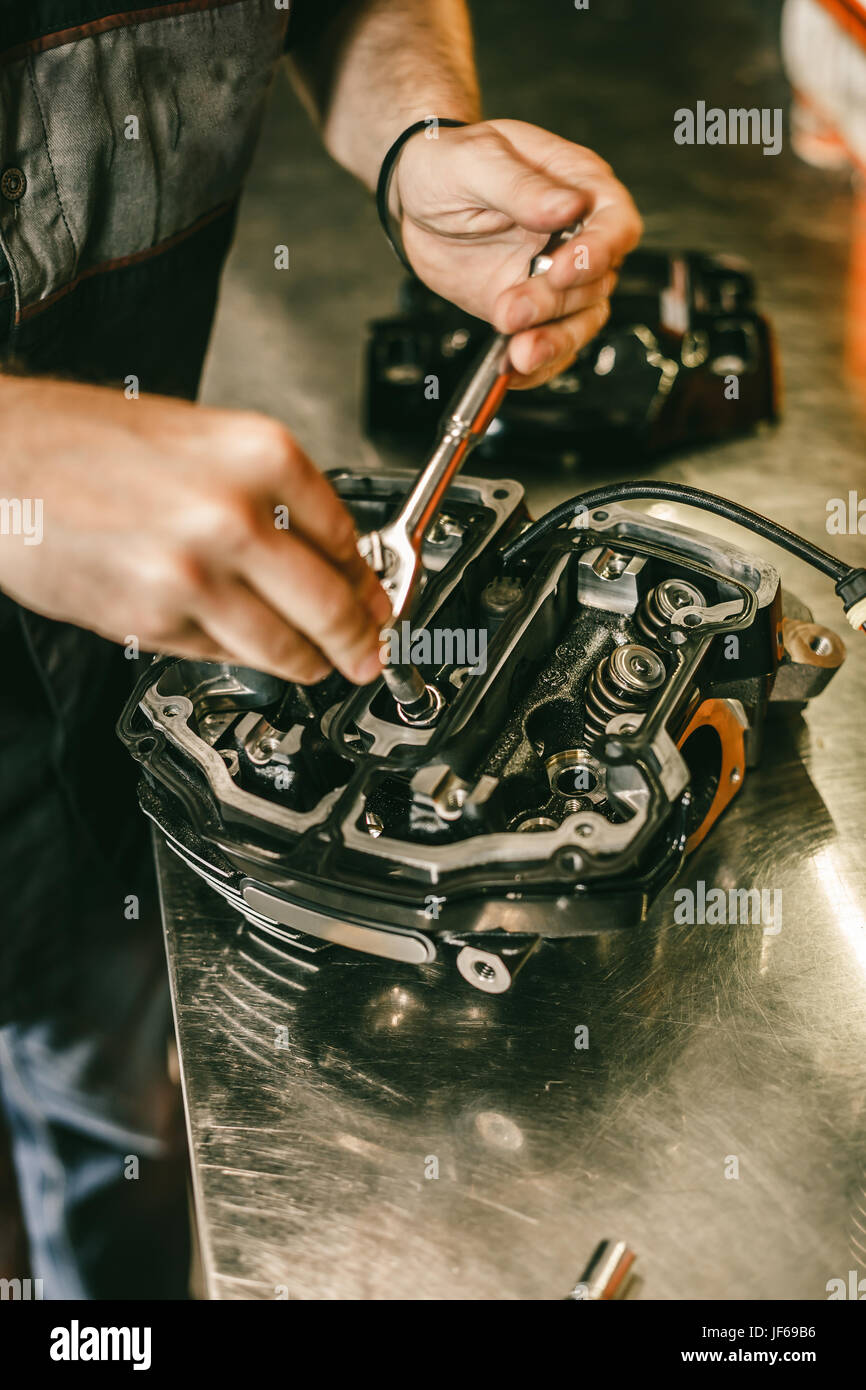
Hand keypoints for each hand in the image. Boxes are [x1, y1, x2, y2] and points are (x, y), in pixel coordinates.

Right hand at [0, 378, 389, 683]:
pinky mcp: (157, 618)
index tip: (377, 599)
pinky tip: (233, 640)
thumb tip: (328, 553)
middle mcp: (238, 513)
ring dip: (309, 663)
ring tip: (316, 664)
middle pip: (334, 604)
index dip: (370, 581)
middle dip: (360, 640)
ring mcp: (198, 572)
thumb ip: (269, 494)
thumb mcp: (201, 438)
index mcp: (260, 454)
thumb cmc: (86, 442)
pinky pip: (222, 654)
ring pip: (287, 646)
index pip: (348, 537)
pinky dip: (237, 655)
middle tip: (368, 654)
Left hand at [392, 119, 641, 387]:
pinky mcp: (533, 309)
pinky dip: (536, 366)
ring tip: (517, 355)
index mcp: (578, 186)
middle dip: (554, 303)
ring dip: (552, 342)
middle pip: (595, 282)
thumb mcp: (476, 160)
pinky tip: (511, 371)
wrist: (414, 200)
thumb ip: (521, 185)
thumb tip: (568, 206)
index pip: (616, 223)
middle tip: (510, 311)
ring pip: (580, 321)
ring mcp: (556, 277)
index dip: (598, 252)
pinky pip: (550, 345)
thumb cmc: (449, 161)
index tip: (562, 270)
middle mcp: (577, 236)